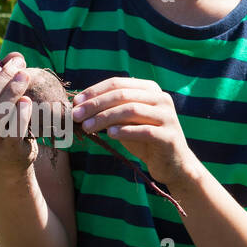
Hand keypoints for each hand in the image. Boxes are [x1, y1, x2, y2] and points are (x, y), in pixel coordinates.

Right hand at [0, 52, 37, 170]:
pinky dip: (21, 113)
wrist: (10, 160)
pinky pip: (14, 130)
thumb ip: (4, 76)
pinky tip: (27, 102)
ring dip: (12, 92)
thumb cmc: (4, 122)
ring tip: (24, 77)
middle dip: (4, 78)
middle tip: (19, 65)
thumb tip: (14, 56)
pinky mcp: (10, 150)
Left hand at [71, 77, 198, 188]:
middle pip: (122, 95)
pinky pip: (144, 130)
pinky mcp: (169, 136)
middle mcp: (161, 98)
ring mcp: (167, 116)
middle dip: (95, 105)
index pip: (117, 83)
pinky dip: (124, 131)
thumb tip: (77, 106)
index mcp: (149, 89)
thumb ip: (110, 110)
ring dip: (105, 118)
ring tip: (87, 127)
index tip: (75, 103)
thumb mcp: (126, 121)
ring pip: (131, 110)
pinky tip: (109, 134)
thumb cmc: (144, 140)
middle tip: (75, 115)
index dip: (94, 92)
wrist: (172, 163)